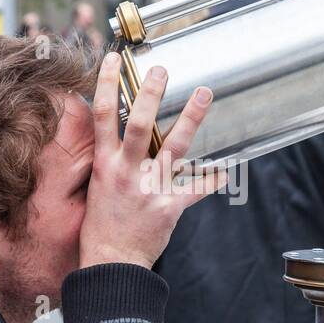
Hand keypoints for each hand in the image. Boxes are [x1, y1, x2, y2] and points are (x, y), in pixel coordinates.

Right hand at [79, 52, 219, 268]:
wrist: (111, 262)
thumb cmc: (101, 226)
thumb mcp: (96, 187)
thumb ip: (110, 160)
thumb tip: (115, 134)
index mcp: (104, 164)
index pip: (102, 116)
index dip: (106, 84)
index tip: (113, 60)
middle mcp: (125, 171)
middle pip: (139, 124)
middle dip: (151, 94)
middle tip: (162, 70)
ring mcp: (149, 187)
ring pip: (173, 146)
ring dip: (191, 118)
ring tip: (204, 94)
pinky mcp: (169, 206)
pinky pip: (196, 187)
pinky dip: (213, 179)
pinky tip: (227, 169)